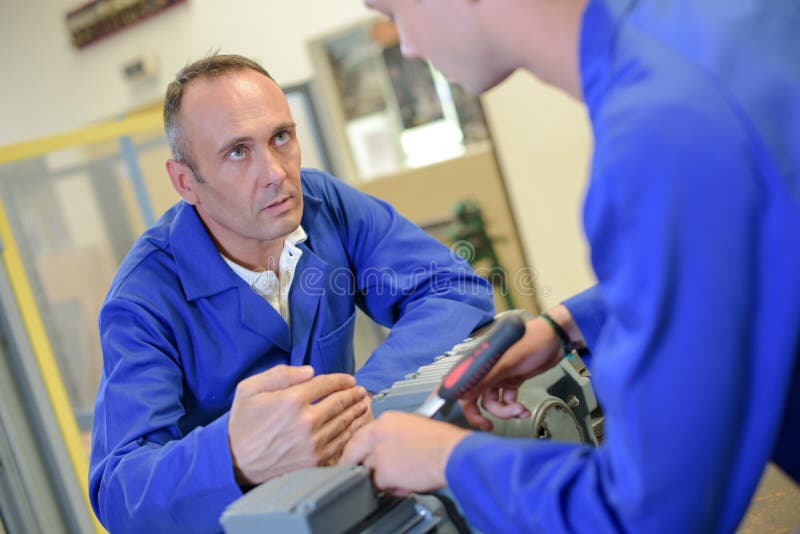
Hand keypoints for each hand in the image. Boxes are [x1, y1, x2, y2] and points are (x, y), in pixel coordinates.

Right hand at [228, 365, 368, 486]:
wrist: (234, 461)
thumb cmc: (241, 423)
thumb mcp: (250, 388)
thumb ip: (280, 374)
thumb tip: (310, 372)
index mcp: (292, 400)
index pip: (326, 384)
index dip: (341, 380)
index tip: (349, 380)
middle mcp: (306, 421)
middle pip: (339, 403)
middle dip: (353, 395)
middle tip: (361, 391)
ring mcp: (313, 443)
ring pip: (344, 423)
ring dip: (356, 412)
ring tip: (363, 405)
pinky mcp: (314, 460)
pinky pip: (340, 444)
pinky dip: (351, 433)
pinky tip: (355, 427)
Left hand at [340, 411, 469, 496]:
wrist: (452, 453)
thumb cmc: (442, 441)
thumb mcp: (414, 425)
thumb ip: (393, 434)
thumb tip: (384, 447)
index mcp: (386, 419)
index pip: (360, 435)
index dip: (359, 449)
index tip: (360, 456)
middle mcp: (378, 433)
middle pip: (352, 451)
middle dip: (355, 463)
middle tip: (363, 472)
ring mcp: (379, 453)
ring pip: (367, 470)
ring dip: (380, 477)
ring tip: (401, 477)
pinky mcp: (384, 472)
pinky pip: (379, 485)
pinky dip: (392, 488)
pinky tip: (406, 483)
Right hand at [460, 305, 578, 429]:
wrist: (556, 338)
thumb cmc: (532, 340)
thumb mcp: (507, 361)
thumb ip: (485, 377)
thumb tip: (464, 393)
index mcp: (480, 361)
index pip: (461, 385)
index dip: (460, 402)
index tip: (468, 418)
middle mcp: (486, 369)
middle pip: (474, 397)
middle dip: (481, 414)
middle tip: (487, 425)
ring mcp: (499, 375)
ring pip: (493, 402)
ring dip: (505, 411)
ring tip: (519, 411)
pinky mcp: (512, 379)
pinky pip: (507, 399)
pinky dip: (514, 407)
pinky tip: (523, 409)